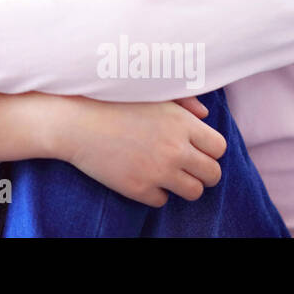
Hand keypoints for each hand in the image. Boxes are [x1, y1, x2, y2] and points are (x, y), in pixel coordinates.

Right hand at [51, 95, 226, 207]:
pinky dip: (155, 192)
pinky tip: (142, 176)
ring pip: (193, 192)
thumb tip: (204, 116)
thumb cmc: (111, 101)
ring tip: (167, 174)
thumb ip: (183, 101)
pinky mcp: (138, 188)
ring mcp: (157, 171)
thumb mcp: (150, 93)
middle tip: (186, 166)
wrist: (74, 121)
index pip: (219, 148)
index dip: (209, 151)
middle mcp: (175, 149)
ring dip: (183, 185)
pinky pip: (162, 201)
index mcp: (181, 123)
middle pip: (213, 175)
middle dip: (203, 172)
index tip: (196, 149)